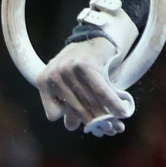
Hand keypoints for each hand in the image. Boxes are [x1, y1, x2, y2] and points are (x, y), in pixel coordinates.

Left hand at [36, 0, 148, 135]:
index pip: (55, 113)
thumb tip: (71, 127)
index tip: (90, 126)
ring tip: (118, 125)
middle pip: (74, 108)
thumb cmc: (82, 64)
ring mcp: (67, 68)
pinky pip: (100, 90)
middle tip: (110, 131)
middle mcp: (52, 74)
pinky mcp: (85, 65)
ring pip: (89, 101)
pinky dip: (112, 102)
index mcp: (43, 80)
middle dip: (94, 122)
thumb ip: (68, 105)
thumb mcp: (69, 84)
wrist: (96, 36)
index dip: (74, 120)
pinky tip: (122, 111)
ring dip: (106, 116)